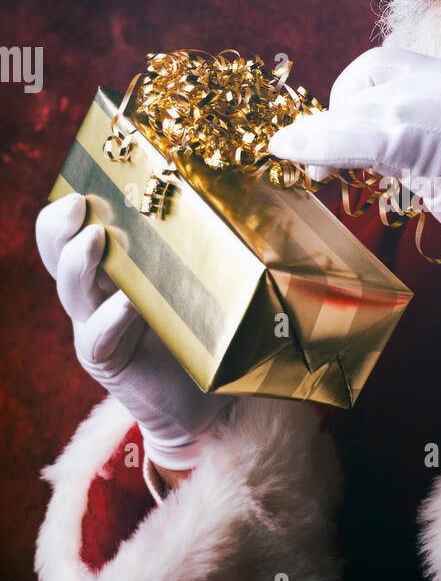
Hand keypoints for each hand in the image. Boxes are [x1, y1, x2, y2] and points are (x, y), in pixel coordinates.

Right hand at [35, 193, 231, 468]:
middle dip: (60, 224)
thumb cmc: (213, 329)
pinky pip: (97, 335)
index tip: (88, 181)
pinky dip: (110, 316)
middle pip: (57, 250)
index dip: (69, 205)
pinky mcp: (107, 359)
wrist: (215, 399)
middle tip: (80, 204)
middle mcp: (96, 290)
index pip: (74, 226)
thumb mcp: (207, 278)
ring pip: (70, 289)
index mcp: (114, 262)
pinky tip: (127, 303)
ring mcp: (97, 324)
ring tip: (98, 239)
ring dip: (80, 262)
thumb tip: (244, 193)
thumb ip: (209, 244)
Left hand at [269, 47, 440, 273]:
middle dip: (331, 118)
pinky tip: (294, 153)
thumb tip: (361, 140)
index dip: (348, 95)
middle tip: (318, 163)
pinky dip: (318, 144)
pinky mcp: (422, 140)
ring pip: (354, 108)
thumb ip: (417, 131)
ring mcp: (435, 105)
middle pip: (362, 80)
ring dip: (318, 136)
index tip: (338, 134)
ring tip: (306, 169)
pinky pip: (355, 136)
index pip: (381, 65)